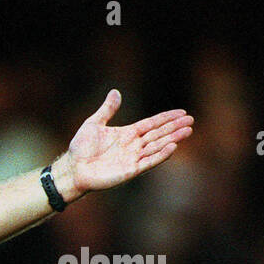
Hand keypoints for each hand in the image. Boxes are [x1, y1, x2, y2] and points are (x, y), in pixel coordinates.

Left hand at [61, 89, 193, 197]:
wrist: (72, 169)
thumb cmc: (80, 148)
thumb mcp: (94, 124)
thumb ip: (107, 109)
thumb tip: (116, 91)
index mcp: (127, 134)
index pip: (152, 124)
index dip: (166, 118)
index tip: (182, 112)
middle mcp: (133, 146)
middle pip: (158, 134)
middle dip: (174, 127)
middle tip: (191, 120)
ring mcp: (132, 158)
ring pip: (157, 147)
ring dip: (172, 139)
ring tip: (188, 131)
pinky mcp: (130, 171)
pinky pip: (148, 162)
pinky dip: (160, 155)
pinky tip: (172, 146)